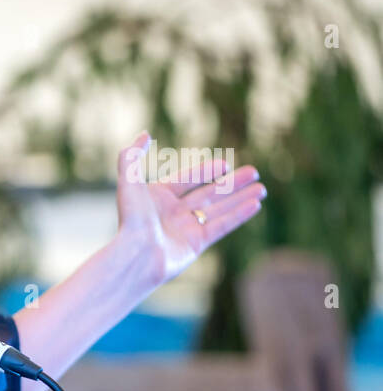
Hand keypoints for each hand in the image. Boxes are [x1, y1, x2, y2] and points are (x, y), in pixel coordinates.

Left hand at [114, 130, 265, 286]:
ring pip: (219, 209)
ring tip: (262, 188)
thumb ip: (132, 156)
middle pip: (208, 194)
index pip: (187, 180)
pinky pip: (222, 226)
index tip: (225, 164)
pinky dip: (239, 215)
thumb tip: (144, 134)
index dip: (206, 171)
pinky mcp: (196, 244)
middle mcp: (173, 213)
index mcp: (158, 197)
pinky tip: (256, 204)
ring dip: (241, 198)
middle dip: (232, 184)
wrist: (136, 255)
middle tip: (254, 172)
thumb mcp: (128, 180)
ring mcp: (186, 229)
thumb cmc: (132, 218)